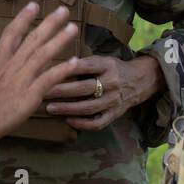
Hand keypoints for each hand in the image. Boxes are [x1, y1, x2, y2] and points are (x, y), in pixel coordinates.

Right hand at [0, 2, 80, 145]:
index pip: (12, 33)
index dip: (24, 18)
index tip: (34, 5)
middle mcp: (10, 65)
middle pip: (32, 39)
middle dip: (49, 23)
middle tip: (63, 10)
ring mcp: (21, 79)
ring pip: (43, 54)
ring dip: (60, 40)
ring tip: (73, 28)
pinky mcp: (29, 95)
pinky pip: (49, 79)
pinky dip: (62, 69)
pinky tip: (74, 62)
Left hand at [43, 55, 164, 130]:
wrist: (141, 80)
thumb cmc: (114, 68)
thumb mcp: (103, 59)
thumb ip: (85, 64)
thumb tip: (58, 66)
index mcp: (108, 65)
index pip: (85, 66)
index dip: (66, 69)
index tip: (47, 71)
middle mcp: (112, 83)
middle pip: (84, 88)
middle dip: (61, 91)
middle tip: (42, 91)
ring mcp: (114, 100)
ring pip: (88, 107)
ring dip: (67, 108)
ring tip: (50, 108)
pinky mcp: (115, 114)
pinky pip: (98, 122)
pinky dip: (82, 124)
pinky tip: (68, 120)